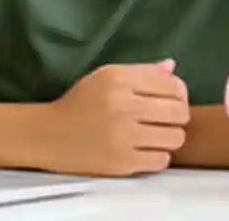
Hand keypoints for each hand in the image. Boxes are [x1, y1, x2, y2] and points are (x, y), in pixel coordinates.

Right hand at [37, 59, 189, 176]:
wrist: (49, 135)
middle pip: (179, 112)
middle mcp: (123, 105)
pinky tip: (145, 148)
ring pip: (175, 137)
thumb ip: (141, 72)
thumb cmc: (80, 103)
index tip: (171, 98)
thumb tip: (172, 67)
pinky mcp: (123, 162)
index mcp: (119, 79)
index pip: (171, 84)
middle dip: (177, 115)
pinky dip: (158, 155)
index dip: (178, 92)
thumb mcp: (106, 77)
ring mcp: (124, 136)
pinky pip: (162, 160)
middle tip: (165, 118)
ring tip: (156, 134)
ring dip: (170, 137)